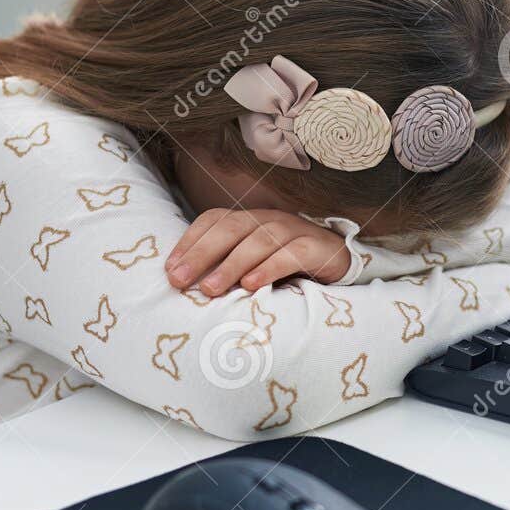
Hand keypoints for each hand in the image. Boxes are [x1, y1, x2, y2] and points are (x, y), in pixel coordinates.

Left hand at [166, 209, 350, 295]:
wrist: (339, 261)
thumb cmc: (288, 265)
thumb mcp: (253, 262)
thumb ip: (225, 266)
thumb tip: (185, 284)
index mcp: (249, 219)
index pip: (213, 220)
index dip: (189, 241)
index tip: (169, 269)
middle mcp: (268, 219)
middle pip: (230, 229)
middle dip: (200, 254)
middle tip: (178, 280)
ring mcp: (294, 230)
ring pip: (258, 241)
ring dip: (231, 265)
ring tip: (209, 289)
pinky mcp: (316, 248)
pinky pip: (291, 254)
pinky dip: (270, 268)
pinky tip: (251, 285)